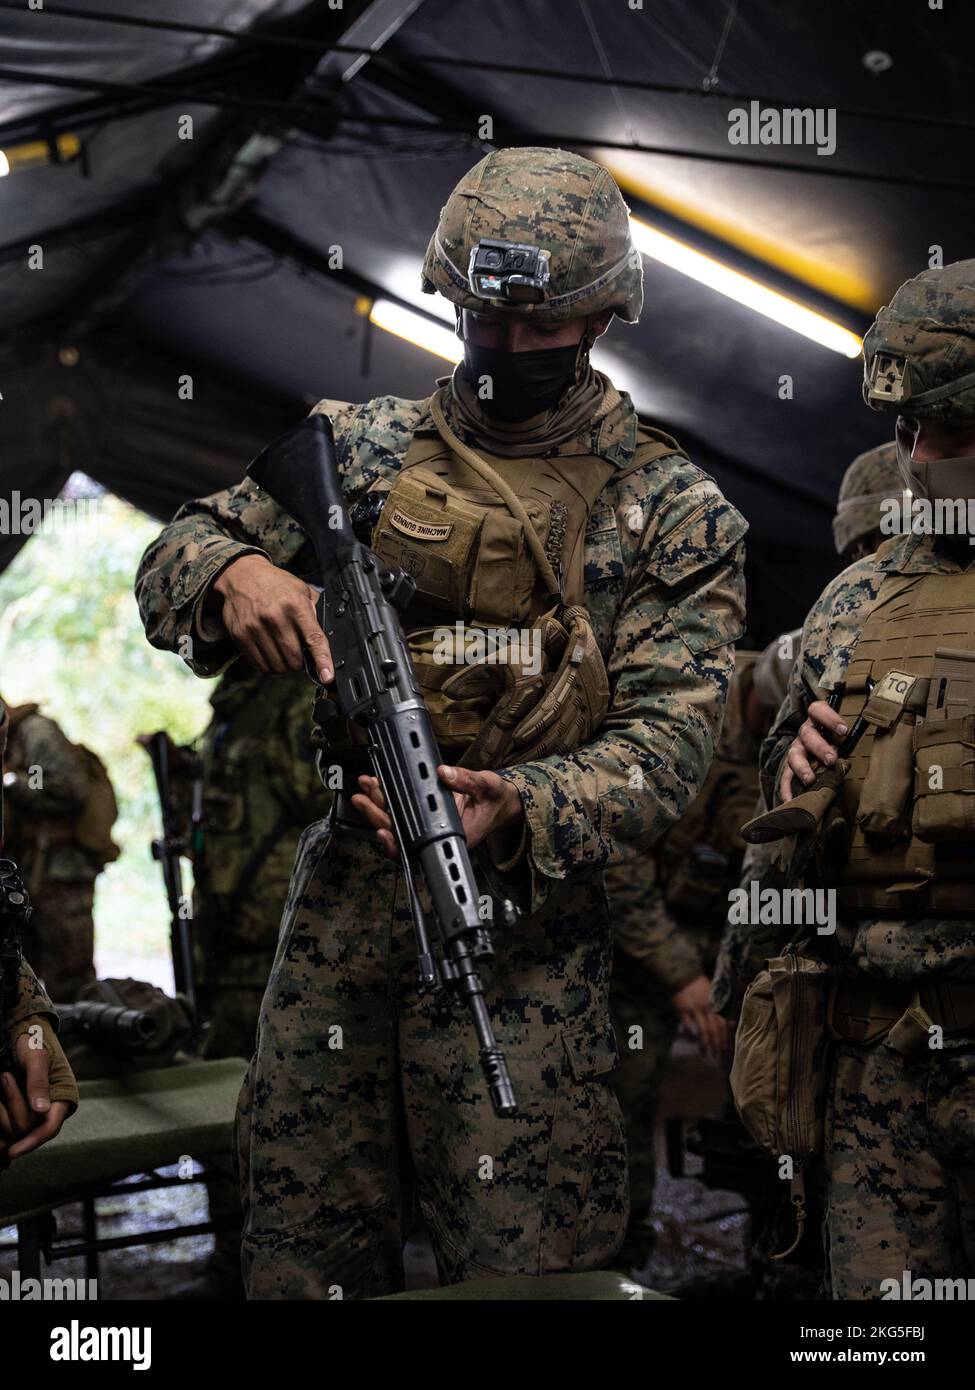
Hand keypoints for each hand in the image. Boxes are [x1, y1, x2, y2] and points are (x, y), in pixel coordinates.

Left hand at [0, 1033, 70, 1161]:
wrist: (23, 1034)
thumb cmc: (33, 1041)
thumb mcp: (36, 1057)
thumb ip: (38, 1082)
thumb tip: (41, 1111)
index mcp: (63, 1098)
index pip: (49, 1128)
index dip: (32, 1142)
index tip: (12, 1152)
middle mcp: (50, 1110)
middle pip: (28, 1128)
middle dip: (13, 1104)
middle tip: (4, 1075)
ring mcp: (35, 1111)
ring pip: (15, 1128)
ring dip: (2, 1107)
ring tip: (2, 1076)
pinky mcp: (21, 1111)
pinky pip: (7, 1125)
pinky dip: (0, 1114)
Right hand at [210, 555, 332, 680]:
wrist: (241, 575)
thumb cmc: (275, 584)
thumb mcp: (301, 589)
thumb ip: (315, 609)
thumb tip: (329, 632)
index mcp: (295, 605)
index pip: (313, 638)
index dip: (322, 660)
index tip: (327, 677)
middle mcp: (275, 617)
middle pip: (295, 659)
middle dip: (300, 663)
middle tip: (299, 653)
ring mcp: (256, 628)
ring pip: (278, 666)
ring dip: (285, 666)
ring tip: (283, 652)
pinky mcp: (241, 636)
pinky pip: (260, 665)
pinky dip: (269, 666)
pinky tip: (270, 653)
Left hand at [352, 766, 523, 858]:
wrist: (500, 803)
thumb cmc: (493, 800)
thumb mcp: (486, 787)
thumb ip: (466, 781)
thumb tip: (444, 772)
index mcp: (450, 838)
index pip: (416, 846)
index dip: (396, 842)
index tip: (382, 830)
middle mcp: (434, 838)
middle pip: (398, 834)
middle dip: (377, 815)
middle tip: (364, 796)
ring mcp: (427, 829)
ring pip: (395, 823)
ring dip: (376, 806)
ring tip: (365, 786)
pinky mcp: (423, 817)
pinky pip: (400, 813)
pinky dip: (385, 801)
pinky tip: (376, 786)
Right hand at [672, 974, 728, 1056]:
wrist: (684, 975)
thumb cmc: (700, 987)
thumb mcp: (714, 996)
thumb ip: (722, 1010)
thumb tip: (732, 1024)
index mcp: (716, 1005)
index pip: (723, 1025)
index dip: (725, 1038)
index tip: (726, 1050)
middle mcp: (708, 1008)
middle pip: (715, 1030)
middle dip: (717, 1045)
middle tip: (717, 1056)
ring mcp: (695, 1009)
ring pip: (703, 1031)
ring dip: (705, 1044)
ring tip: (705, 1054)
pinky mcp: (683, 1010)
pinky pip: (689, 1025)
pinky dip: (690, 1033)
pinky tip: (691, 1040)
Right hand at [778, 699, 847, 801]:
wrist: (824, 747)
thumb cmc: (840, 738)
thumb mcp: (845, 733)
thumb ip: (857, 735)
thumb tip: (883, 740)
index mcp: (817, 719)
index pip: (818, 710)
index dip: (829, 718)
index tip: (844, 730)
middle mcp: (805, 733)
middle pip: (807, 735)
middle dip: (820, 747)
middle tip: (832, 760)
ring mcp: (797, 749)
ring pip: (794, 755)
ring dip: (802, 767)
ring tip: (810, 780)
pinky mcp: (790, 766)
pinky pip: (785, 776)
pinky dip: (786, 788)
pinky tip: (789, 799)